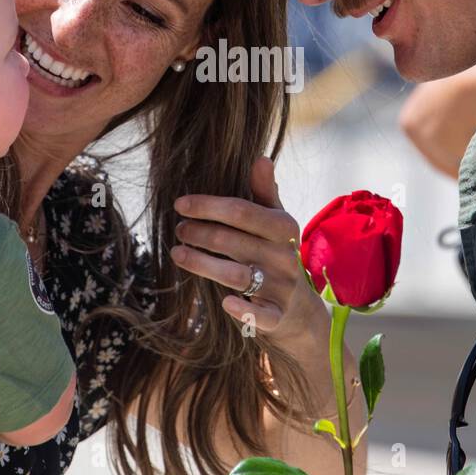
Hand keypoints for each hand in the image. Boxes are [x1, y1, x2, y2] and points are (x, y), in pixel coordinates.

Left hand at [172, 156, 324, 344]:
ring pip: (237, 275)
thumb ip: (265, 193)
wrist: (299, 309)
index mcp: (284, 228)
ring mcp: (282, 287)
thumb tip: (261, 158)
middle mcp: (285, 256)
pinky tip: (224, 303)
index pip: (242, 212)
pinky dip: (244, 309)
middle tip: (178, 229)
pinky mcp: (277, 316)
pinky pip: (262, 315)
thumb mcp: (275, 224)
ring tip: (177, 253)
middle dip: (199, 233)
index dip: (208, 206)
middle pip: (232, 241)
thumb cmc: (276, 256)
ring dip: (202, 264)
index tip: (180, 204)